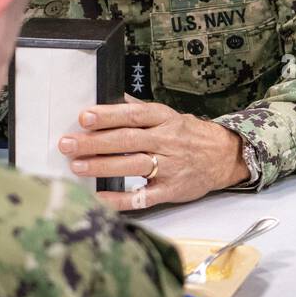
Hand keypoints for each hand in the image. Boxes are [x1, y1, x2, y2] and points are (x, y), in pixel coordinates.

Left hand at [58, 96, 250, 210]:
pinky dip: (120, 199)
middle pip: (128, 140)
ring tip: (77, 166)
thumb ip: (141, 110)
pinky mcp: (171, 191)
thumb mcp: (171, 116)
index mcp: (167, 119)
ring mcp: (171, 167)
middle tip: (68, 144)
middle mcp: (168, 141)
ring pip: (133, 166)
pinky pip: (142, 196)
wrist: (227, 157)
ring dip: (103, 166)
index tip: (84, 117)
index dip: (109, 115)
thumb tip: (112, 97)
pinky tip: (100, 198)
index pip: (135, 114)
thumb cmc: (192, 136)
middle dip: (95, 142)